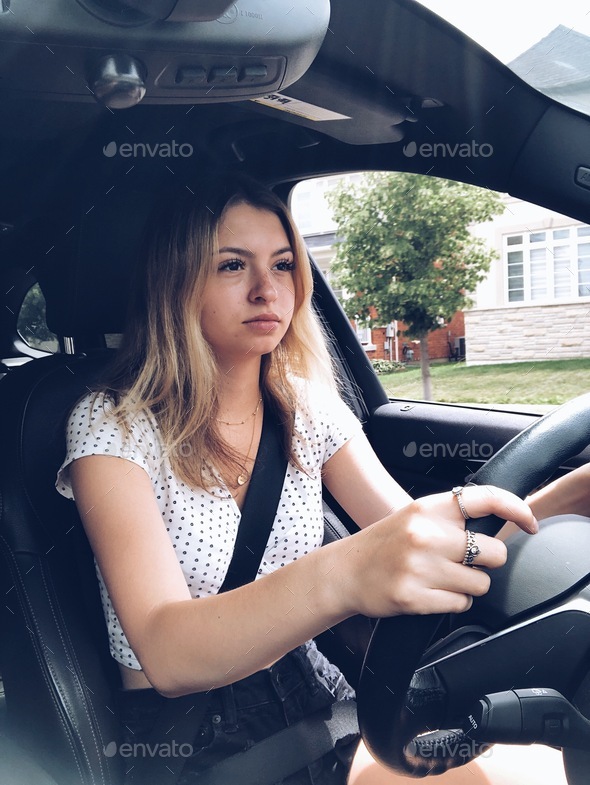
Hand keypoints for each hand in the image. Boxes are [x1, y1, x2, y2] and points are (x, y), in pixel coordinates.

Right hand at [330, 484, 537, 619]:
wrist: (344, 572)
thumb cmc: (384, 544)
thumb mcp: (414, 517)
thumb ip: (451, 517)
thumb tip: (498, 523)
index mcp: (427, 508)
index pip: (485, 499)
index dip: (516, 509)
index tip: (529, 522)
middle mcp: (425, 534)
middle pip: (494, 552)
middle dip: (486, 561)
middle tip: (465, 562)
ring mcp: (420, 567)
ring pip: (481, 583)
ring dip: (469, 585)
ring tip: (442, 578)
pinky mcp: (415, 597)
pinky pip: (461, 604)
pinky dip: (453, 602)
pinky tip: (431, 592)